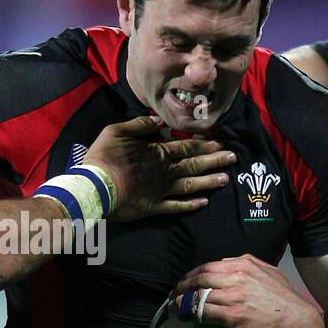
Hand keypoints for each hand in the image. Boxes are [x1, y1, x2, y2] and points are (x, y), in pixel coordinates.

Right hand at [82, 115, 235, 221]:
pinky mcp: (154, 207)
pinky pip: (177, 206)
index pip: (186, 147)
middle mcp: (164, 171)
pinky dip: (191, 204)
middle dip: (215, 160)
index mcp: (157, 152)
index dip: (204, 145)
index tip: (220, 142)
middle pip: (194, 164)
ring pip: (191, 185)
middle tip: (233, 157)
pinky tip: (204, 202)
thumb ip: (140, 125)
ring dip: (209, 181)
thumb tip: (160, 120)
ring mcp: (161, 190)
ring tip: (226, 179)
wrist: (94, 188)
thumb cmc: (103, 157)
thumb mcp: (117, 131)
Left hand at [174, 254, 323, 327]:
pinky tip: (185, 316)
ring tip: (174, 306)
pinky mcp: (232, 315)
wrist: (295, 319)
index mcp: (244, 264)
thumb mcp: (269, 272)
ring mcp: (233, 296)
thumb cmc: (284, 298)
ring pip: (199, 295)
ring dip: (182, 301)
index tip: (186, 281)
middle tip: (174, 293)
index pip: (209, 265)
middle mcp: (236, 277)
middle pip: (200, 278)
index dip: (192, 274)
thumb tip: (229, 261)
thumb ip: (249, 265)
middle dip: (183, 286)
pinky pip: (204, 312)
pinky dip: (191, 313)